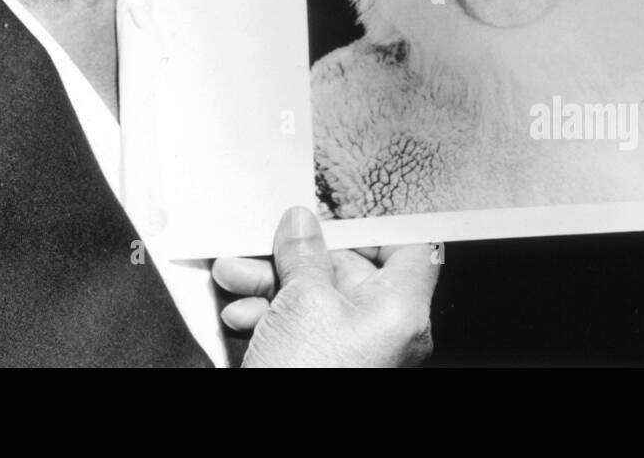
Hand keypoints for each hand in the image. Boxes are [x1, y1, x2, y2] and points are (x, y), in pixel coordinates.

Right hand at [212, 206, 438, 366]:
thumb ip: (304, 253)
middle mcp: (383, 332)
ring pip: (313, 297)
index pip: (408, 249)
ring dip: (269, 283)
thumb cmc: (307, 379)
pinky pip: (299, 326)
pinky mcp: (320, 365)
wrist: (267, 449)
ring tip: (235, 278)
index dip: (374, 224)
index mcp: (399, 311)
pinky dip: (267, 314)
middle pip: (347, 270)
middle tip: (262, 244)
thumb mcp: (301, 301)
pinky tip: (240, 313)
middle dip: (295, 256)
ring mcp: (351, 351)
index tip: (339, 209)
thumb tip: (302, 223)